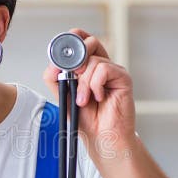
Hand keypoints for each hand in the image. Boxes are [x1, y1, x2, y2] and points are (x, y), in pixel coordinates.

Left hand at [42, 28, 135, 158]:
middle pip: (89, 42)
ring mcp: (113, 70)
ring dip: (83, 83)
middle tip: (73, 78)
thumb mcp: (62, 96)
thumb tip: (53, 64)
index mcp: (88, 66)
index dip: (72, 40)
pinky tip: (99, 97)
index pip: (81, 40)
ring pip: (93, 61)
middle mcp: (102, 64)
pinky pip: (103, 70)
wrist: (100, 137)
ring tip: (84, 100)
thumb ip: (55, 78)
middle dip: (76, 60)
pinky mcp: (123, 78)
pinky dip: (95, 85)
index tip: (61, 53)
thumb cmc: (86, 119)